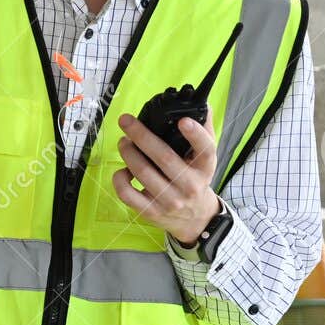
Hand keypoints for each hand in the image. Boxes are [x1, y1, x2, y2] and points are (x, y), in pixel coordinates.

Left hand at [112, 110, 220, 245]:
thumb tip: (202, 105)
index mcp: (204, 168)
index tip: (183, 120)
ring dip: (128, 152)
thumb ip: (204, 132)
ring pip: (143, 173)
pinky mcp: (151, 212)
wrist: (196, 219)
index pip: (205, 150)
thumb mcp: (205, 159)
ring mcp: (169, 200)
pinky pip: (128, 194)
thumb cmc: (196, 180)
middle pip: (164, 158)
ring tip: (124, 141)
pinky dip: (119, 179)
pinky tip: (123, 169)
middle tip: (126, 120)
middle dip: (142, 135)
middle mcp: (189, 185)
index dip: (195, 135)